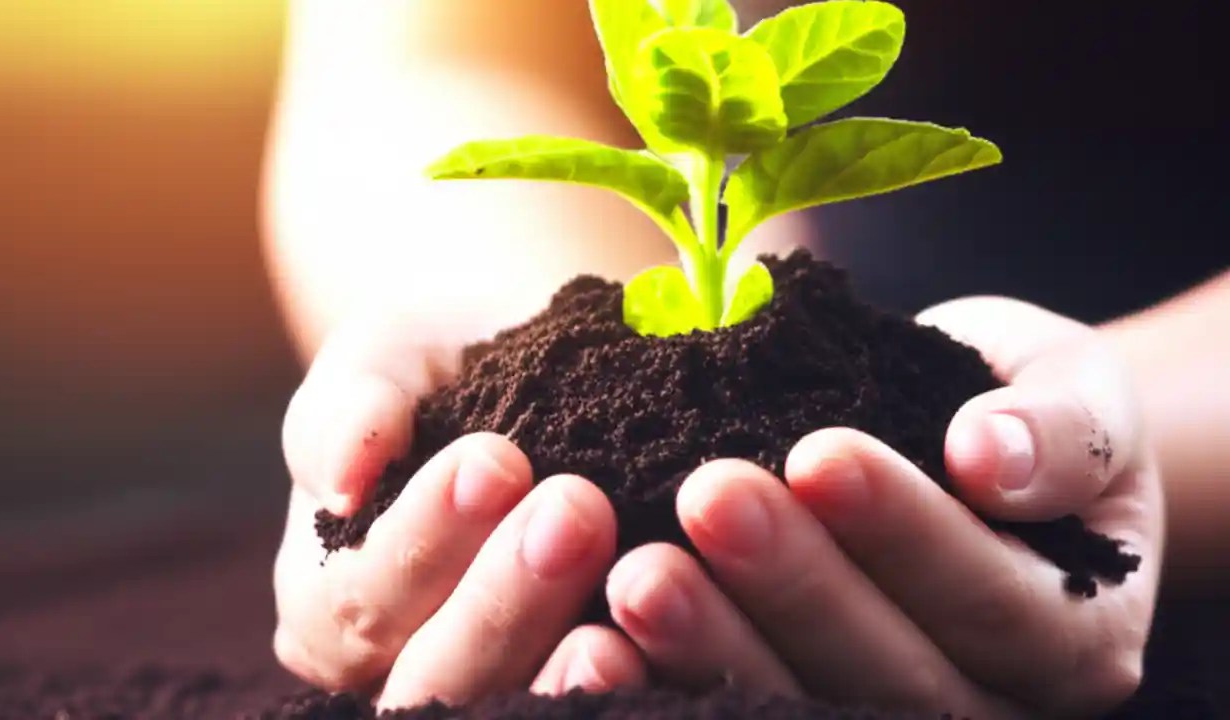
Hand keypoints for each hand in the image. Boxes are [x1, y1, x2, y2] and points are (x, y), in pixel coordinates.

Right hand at [272, 315, 644, 709]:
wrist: (535, 358)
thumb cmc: (440, 368)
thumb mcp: (383, 361)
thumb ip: (346, 413)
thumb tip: (343, 479)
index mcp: (335, 607)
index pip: (359, 604)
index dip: (422, 543)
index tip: (491, 460)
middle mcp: (405, 668)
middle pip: (437, 679)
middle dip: (503, 601)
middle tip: (577, 508)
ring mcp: (501, 685)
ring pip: (518, 707)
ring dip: (571, 659)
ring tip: (637, 580)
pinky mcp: (594, 680)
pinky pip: (604, 706)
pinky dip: (637, 684)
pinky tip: (665, 644)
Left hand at [603, 297, 1162, 717]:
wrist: (974, 452)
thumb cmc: (1022, 412)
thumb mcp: (1077, 393)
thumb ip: (1065, 432)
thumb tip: (991, 457)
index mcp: (1072, 636)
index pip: (992, 599)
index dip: (905, 531)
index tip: (820, 451)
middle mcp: (989, 703)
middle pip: (893, 676)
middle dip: (795, 586)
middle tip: (708, 496)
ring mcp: (890, 719)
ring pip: (808, 709)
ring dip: (716, 648)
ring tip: (636, 574)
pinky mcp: (802, 709)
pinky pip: (738, 712)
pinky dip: (668, 683)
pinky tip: (597, 642)